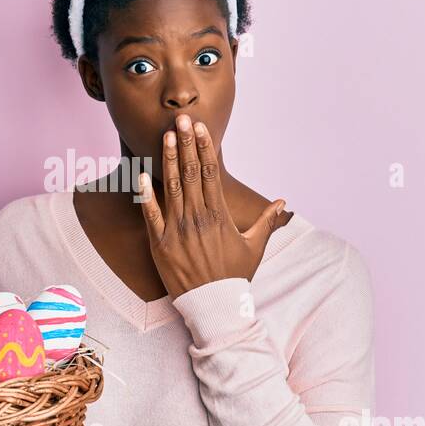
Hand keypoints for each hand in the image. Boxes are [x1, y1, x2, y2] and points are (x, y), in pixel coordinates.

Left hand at [137, 114, 286, 298]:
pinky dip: (145, 195)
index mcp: (219, 215)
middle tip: (181, 120)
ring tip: (166, 137)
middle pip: (190, 173)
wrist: (213, 305)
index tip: (200, 129)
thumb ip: (267, 222)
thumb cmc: (234, 276)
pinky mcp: (160, 243)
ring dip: (168, 160)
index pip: (210, 174)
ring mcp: (177, 230)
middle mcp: (198, 218)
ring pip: (171, 187)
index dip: (203, 149)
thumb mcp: (254, 247)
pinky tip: (141, 174)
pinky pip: (150, 215)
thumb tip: (283, 203)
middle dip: (185, 144)